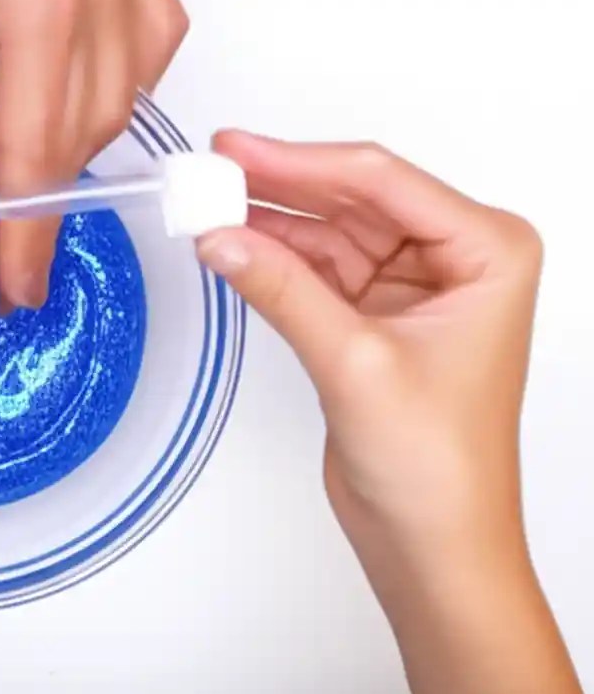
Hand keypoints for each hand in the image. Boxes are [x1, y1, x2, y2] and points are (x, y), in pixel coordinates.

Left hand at [0, 0, 187, 308]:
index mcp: (40, 6)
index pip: (36, 155)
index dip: (25, 235)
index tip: (15, 289)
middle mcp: (103, 3)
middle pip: (79, 140)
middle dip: (38, 201)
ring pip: (117, 109)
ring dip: (64, 145)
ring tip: (1, 147)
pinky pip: (143, 64)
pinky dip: (103, 96)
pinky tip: (60, 95)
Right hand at [196, 131, 579, 693]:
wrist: (434, 543)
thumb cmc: (442, 469)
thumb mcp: (355, 361)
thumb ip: (283, 289)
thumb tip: (222, 235)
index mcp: (487, 251)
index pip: (382, 182)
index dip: (301, 161)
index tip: (237, 151)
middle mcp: (456, 260)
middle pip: (353, 198)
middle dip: (280, 184)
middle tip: (210, 170)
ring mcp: (412, 287)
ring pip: (329, 231)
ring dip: (270, 221)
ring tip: (206, 204)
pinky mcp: (372, 317)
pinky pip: (315, 269)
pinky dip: (273, 259)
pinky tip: (232, 244)